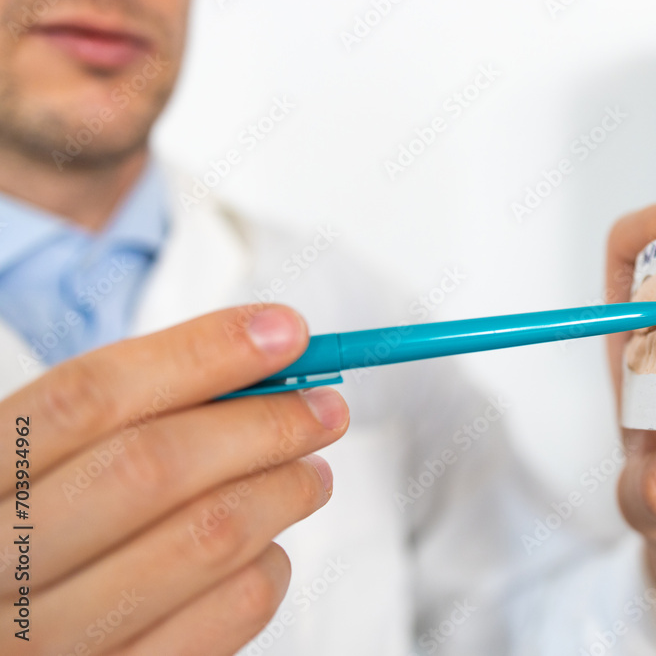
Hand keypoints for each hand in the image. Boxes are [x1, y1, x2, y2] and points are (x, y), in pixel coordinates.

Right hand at [0, 305, 349, 654]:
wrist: (15, 639)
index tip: (285, 331)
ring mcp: (49, 639)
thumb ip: (136, 413)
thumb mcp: (51, 463)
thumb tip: (270, 356)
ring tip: (312, 473)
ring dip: (285, 491)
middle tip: (325, 409)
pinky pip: (228, 614)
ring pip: (208, 539)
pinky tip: (269, 547)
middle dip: (263, 423)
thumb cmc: (43, 529)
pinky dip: (271, 567)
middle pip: (154, 466)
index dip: (201, 353)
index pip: (90, 396)